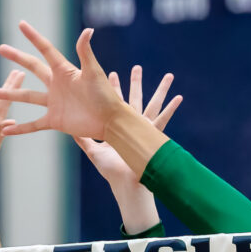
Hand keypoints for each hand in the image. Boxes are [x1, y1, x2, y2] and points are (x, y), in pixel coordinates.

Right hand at [0, 22, 125, 140]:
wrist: (110, 121)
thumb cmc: (106, 95)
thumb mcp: (94, 72)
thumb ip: (86, 52)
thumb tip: (88, 30)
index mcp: (65, 71)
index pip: (46, 50)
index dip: (34, 37)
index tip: (22, 25)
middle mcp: (56, 85)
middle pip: (32, 68)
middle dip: (17, 58)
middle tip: (1, 49)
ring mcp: (53, 103)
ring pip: (27, 97)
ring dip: (9, 95)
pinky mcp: (54, 120)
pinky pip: (33, 124)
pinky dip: (20, 128)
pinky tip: (5, 130)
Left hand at [76, 66, 181, 232]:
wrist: (126, 184)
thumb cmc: (112, 172)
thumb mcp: (94, 152)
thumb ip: (84, 140)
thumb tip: (71, 129)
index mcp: (119, 127)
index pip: (117, 103)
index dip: (115, 89)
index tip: (113, 74)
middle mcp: (132, 126)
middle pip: (136, 99)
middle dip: (136, 83)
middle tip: (138, 67)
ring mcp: (144, 130)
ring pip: (153, 105)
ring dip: (160, 90)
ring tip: (168, 76)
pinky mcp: (151, 136)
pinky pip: (163, 120)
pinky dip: (171, 109)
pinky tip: (179, 97)